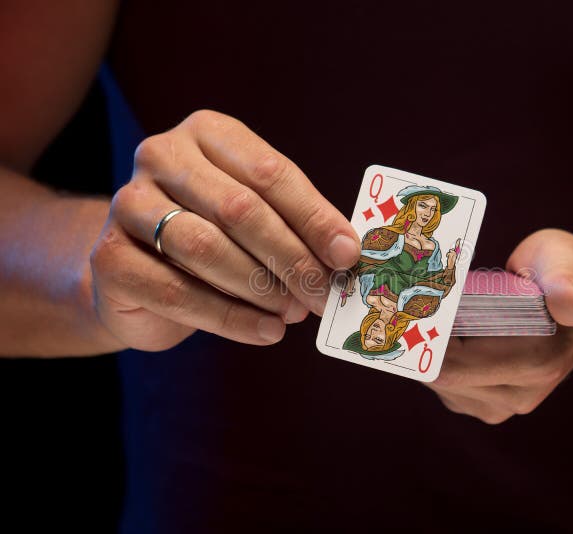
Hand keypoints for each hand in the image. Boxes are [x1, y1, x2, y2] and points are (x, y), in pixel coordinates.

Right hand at [89, 109, 360, 350]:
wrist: (137, 273)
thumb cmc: (213, 236)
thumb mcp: (257, 215)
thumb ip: (295, 224)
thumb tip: (346, 253)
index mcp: (208, 133)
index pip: (270, 173)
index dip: (314, 218)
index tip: (347, 256)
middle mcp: (162, 155)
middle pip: (240, 209)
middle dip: (291, 258)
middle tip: (323, 295)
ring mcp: (128, 204)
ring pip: (207, 249)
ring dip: (262, 289)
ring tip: (295, 313)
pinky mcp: (110, 257)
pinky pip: (178, 292)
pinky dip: (232, 318)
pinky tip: (266, 331)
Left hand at [427, 229, 572, 423]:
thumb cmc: (564, 275)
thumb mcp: (568, 260)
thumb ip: (566, 279)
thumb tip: (570, 305)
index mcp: (537, 363)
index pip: (453, 365)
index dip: (423, 337)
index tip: (408, 302)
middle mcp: (517, 396)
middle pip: (437, 374)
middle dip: (420, 337)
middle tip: (412, 296)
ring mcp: (498, 406)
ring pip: (434, 380)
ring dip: (426, 344)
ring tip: (435, 306)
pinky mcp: (481, 405)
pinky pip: (441, 382)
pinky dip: (433, 353)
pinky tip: (445, 325)